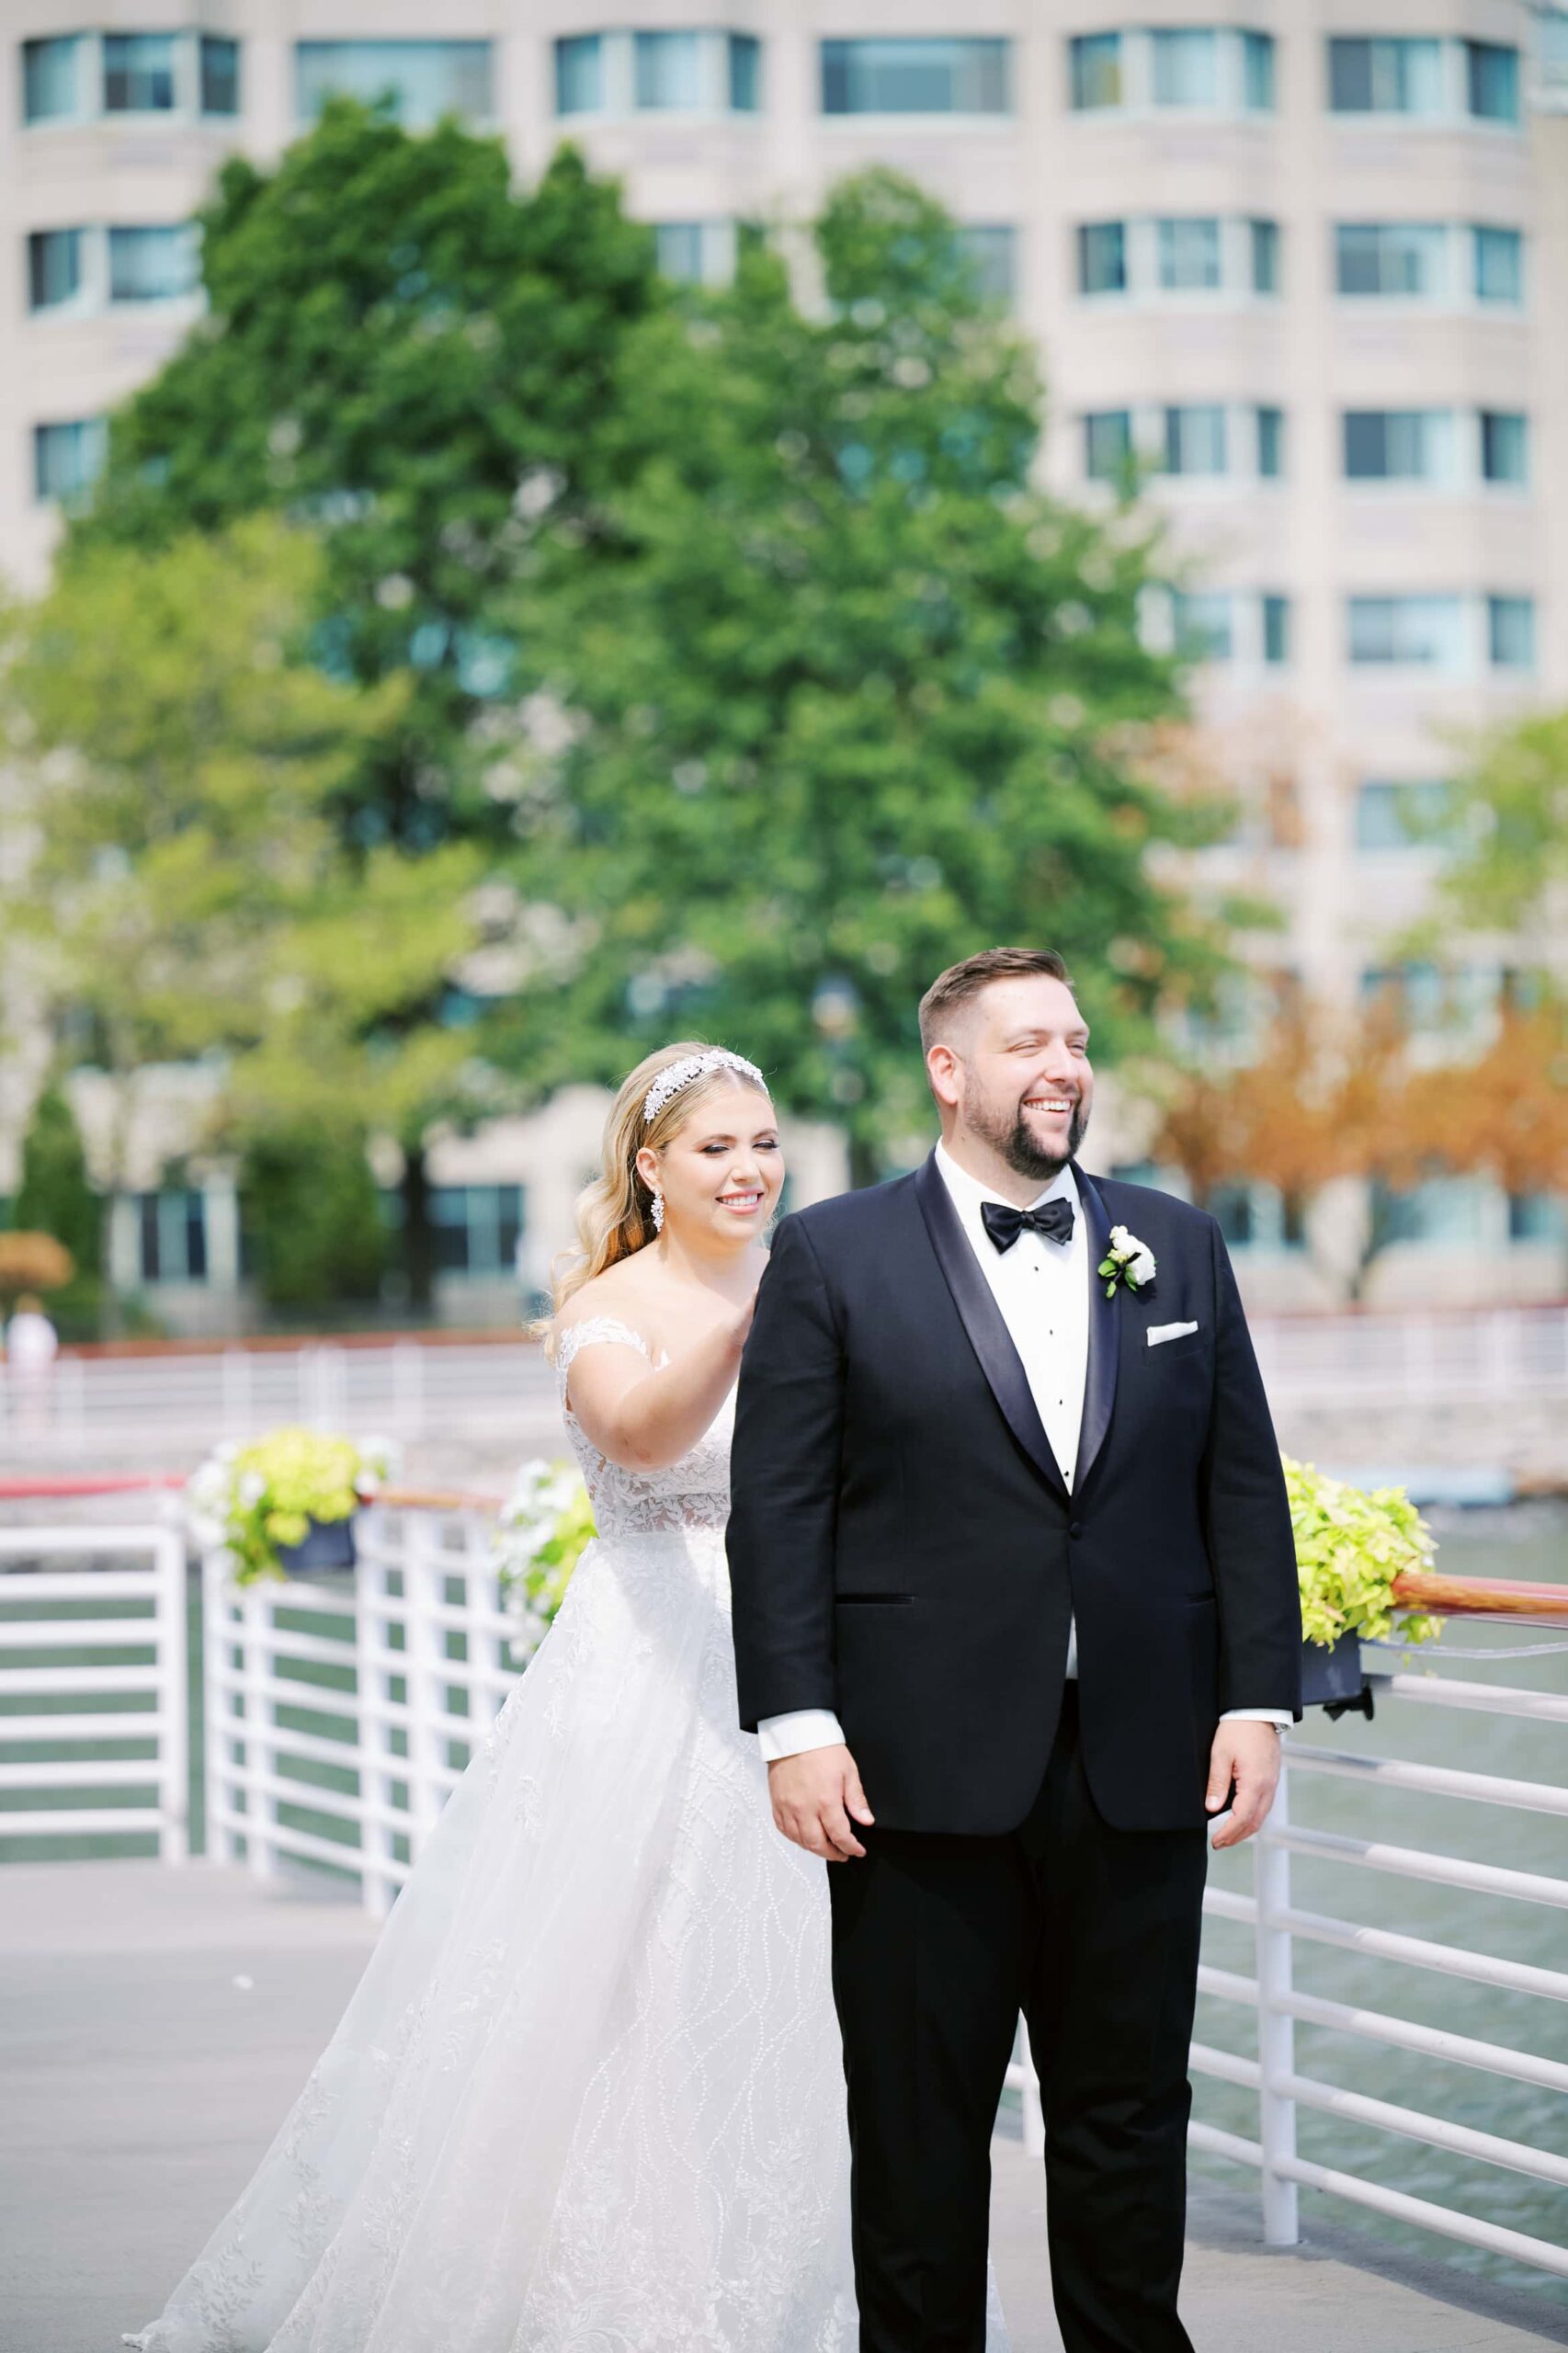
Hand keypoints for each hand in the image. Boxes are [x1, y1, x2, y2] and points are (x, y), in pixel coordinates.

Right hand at [768, 1744, 873, 1860]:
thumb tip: (866, 1821)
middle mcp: (805, 1809)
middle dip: (833, 1854)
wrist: (794, 1733)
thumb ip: (856, 1799)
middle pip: (818, 1845)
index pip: (840, 1836)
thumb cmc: (821, 1748)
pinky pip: (784, 1830)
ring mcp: (788, 1808)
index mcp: (826, 1801)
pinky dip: (795, 1838)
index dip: (851, 1848)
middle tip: (843, 1854)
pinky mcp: (777, 1803)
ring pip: (800, 1841)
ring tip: (826, 1847)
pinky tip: (804, 1836)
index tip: (858, 1850)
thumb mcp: (848, 1771)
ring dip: (814, 1849)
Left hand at [1205, 1721, 1280, 1849]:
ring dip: (1244, 1829)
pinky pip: (1263, 1805)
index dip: (1228, 1833)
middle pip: (1254, 1823)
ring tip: (1226, 1834)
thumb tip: (1211, 1808)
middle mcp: (1268, 1788)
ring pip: (1260, 1816)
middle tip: (1218, 1843)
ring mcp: (1272, 1784)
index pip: (1242, 1819)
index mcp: (1255, 1784)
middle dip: (1236, 1837)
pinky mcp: (1271, 1779)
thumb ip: (1217, 1783)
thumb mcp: (1220, 1754)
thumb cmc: (1238, 1729)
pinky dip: (1251, 1817)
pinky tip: (1239, 1816)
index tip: (1215, 1841)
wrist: (1258, 1711)